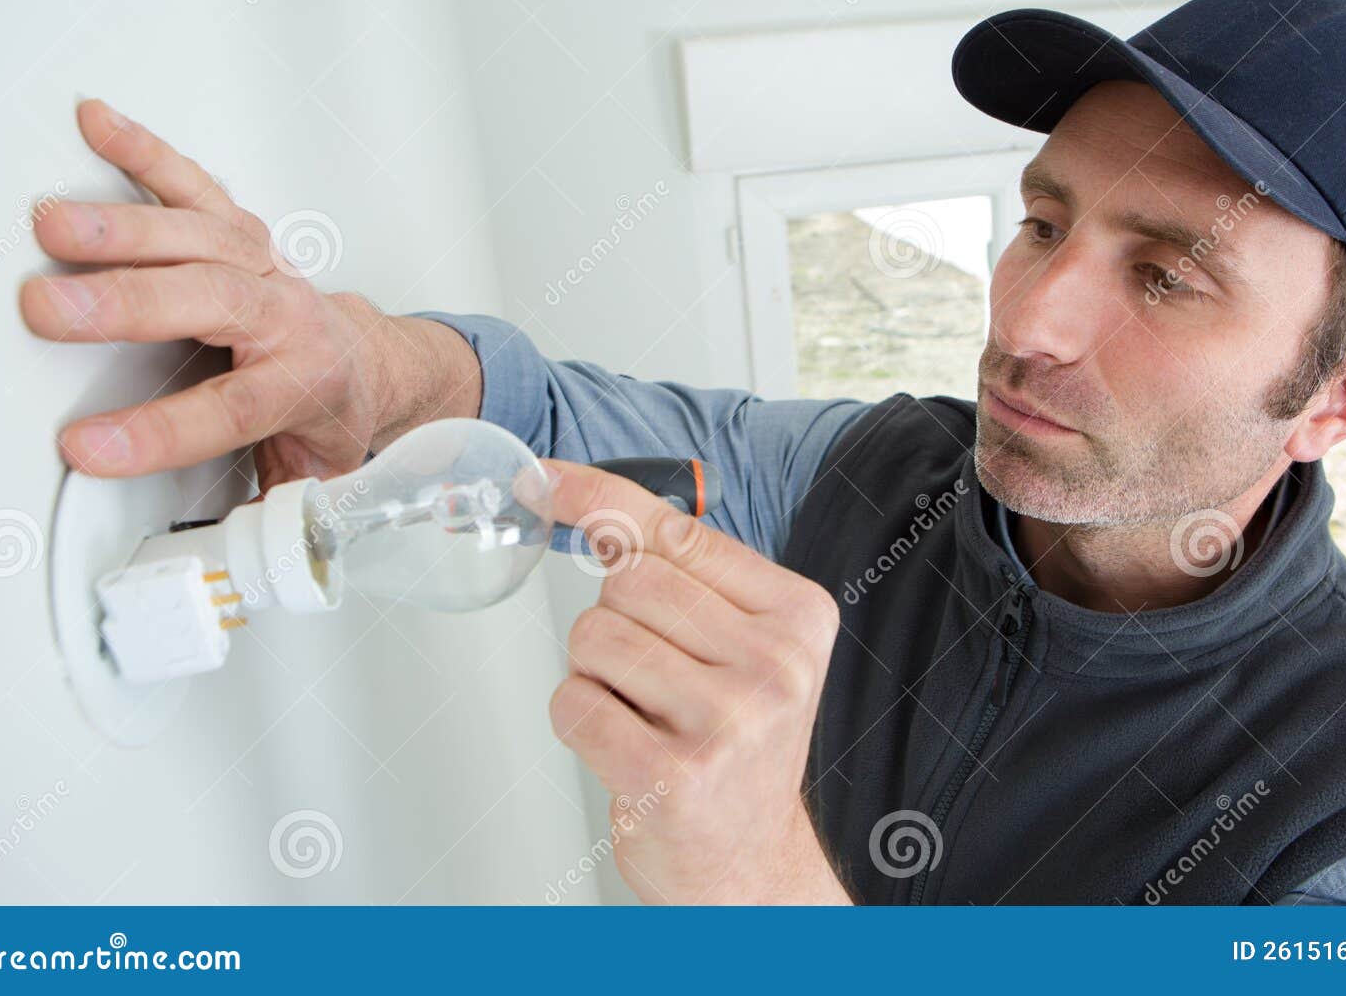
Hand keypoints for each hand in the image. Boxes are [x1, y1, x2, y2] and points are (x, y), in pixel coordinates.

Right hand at [19, 100, 481, 488]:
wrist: (374, 362)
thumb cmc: (332, 416)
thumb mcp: (311, 483)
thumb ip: (265, 516)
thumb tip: (217, 568)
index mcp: (307, 385)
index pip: (230, 410)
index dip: (157, 432)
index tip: (85, 449)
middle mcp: (287, 316)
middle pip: (208, 302)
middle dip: (125, 305)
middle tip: (46, 312)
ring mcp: (262, 266)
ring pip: (198, 238)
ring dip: (121, 227)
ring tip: (50, 224)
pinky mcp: (239, 232)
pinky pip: (193, 186)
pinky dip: (144, 152)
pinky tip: (96, 123)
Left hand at [543, 457, 849, 904]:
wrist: (750, 866)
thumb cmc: (735, 745)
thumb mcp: (741, 646)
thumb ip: (682, 571)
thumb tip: (591, 498)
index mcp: (798, 617)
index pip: (679, 533)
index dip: (601, 499)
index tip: (547, 478)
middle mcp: (775, 665)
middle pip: (627, 582)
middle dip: (614, 622)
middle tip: (653, 676)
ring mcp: (729, 723)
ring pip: (594, 638)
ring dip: (594, 674)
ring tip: (643, 714)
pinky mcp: (673, 777)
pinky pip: (573, 703)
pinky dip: (579, 719)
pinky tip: (626, 748)